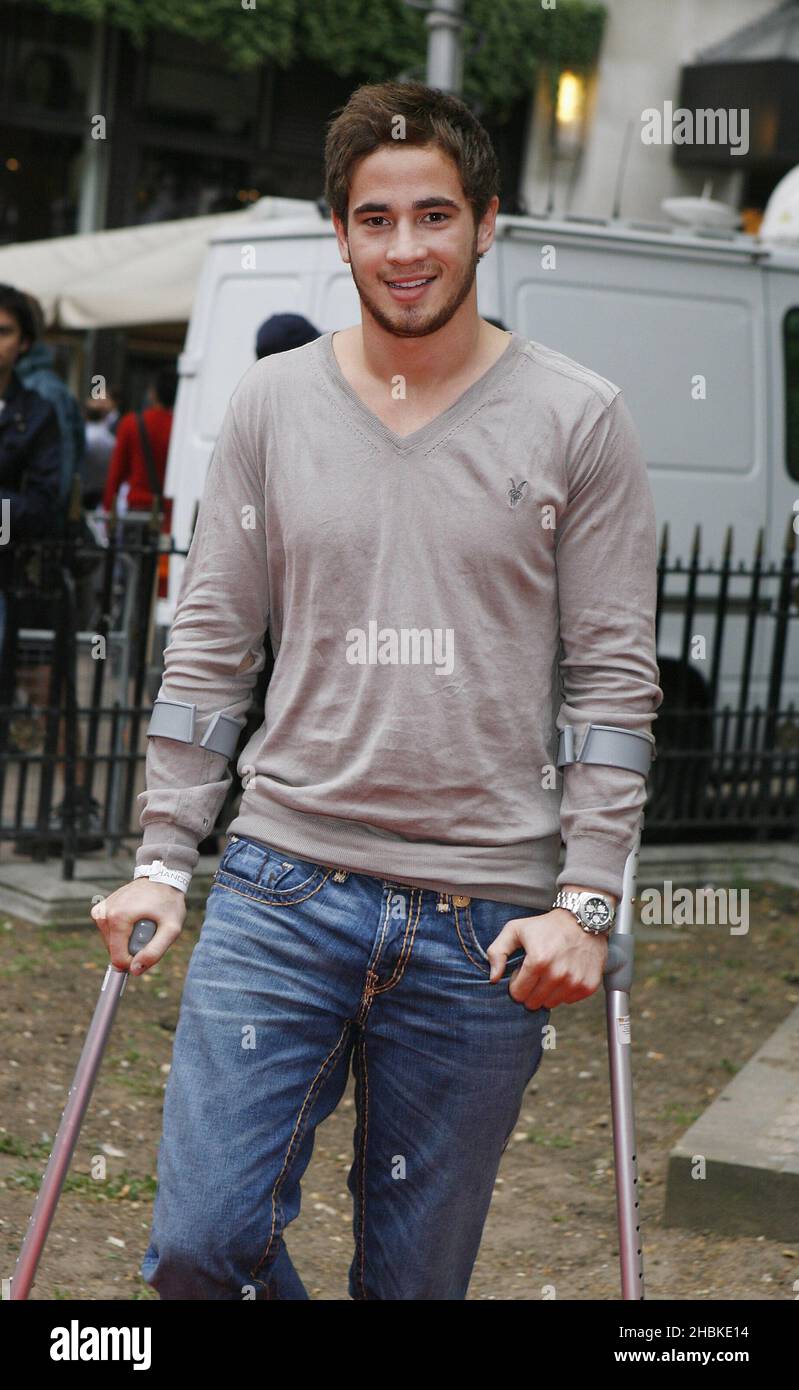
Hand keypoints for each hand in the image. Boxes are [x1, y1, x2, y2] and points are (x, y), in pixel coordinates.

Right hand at [91, 879, 185, 974]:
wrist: (161, 877)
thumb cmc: (168, 902)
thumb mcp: (171, 929)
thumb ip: (154, 952)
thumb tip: (135, 970)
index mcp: (118, 919)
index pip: (118, 959)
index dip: (135, 960)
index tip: (149, 946)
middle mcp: (104, 914)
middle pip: (114, 951)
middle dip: (133, 947)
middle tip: (149, 928)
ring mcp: (100, 910)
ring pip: (112, 943)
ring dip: (128, 938)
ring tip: (143, 921)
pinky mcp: (100, 909)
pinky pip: (109, 932)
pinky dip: (122, 931)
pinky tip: (134, 918)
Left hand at [486, 908, 608, 1009]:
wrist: (583, 919)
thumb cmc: (546, 925)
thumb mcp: (515, 929)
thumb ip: (497, 952)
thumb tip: (494, 978)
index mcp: (538, 961)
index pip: (518, 994)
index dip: (517, 983)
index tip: (523, 971)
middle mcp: (558, 974)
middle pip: (533, 1002)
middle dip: (530, 990)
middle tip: (536, 972)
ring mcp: (575, 981)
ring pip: (550, 1004)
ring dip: (547, 992)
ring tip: (551, 971)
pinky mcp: (588, 985)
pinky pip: (568, 1001)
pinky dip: (564, 991)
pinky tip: (565, 973)